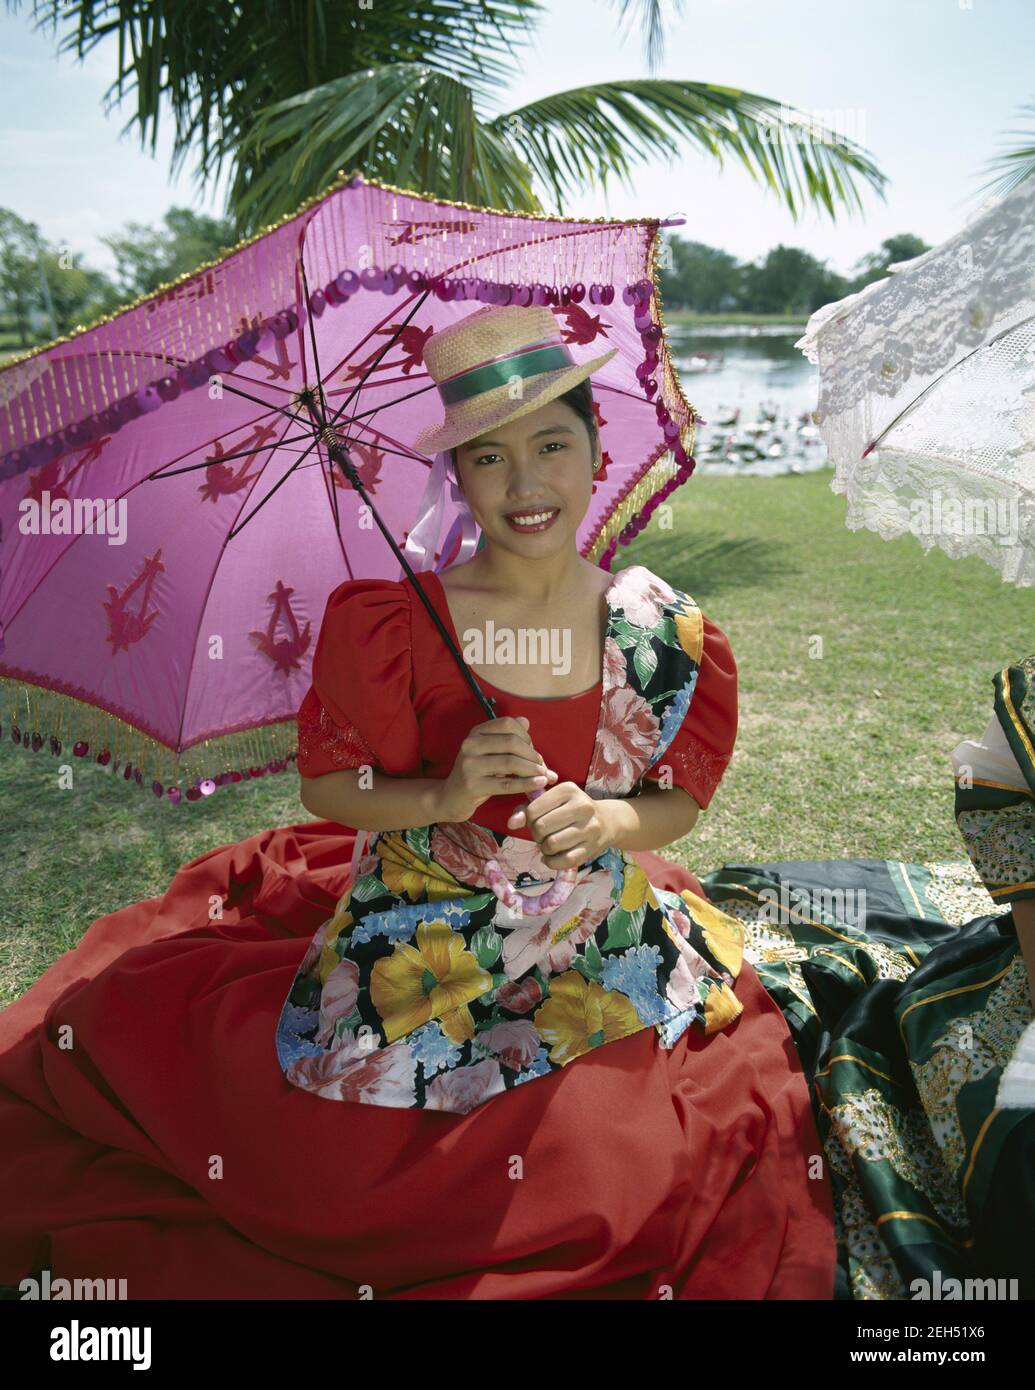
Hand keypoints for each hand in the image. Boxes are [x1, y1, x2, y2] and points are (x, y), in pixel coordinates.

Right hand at [441, 714, 557, 822]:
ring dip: (533, 770)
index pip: (508, 724)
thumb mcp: (490, 752)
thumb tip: (527, 721)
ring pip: (511, 762)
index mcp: (476, 732)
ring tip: (544, 777)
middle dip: (533, 755)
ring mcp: (469, 765)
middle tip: (543, 767)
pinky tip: (539, 784)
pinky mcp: (472, 785)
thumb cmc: (477, 774)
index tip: (534, 752)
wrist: (450, 798)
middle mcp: (470, 744)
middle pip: (512, 742)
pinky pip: (507, 784)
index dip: (526, 737)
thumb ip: (508, 737)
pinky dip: (527, 784)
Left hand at [506, 781, 615, 868]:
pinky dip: (552, 862)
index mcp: (568, 790)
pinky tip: (553, 856)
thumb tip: (511, 823)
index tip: (536, 821)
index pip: (533, 810)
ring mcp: (590, 828)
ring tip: (549, 844)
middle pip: (541, 828)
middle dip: (536, 834)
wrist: (607, 821)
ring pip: (551, 845)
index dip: (528, 820)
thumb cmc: (570, 809)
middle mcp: (582, 806)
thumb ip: (526, 809)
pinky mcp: (592, 848)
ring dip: (544, 848)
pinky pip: (564, 861)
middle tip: (542, 834)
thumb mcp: (551, 801)